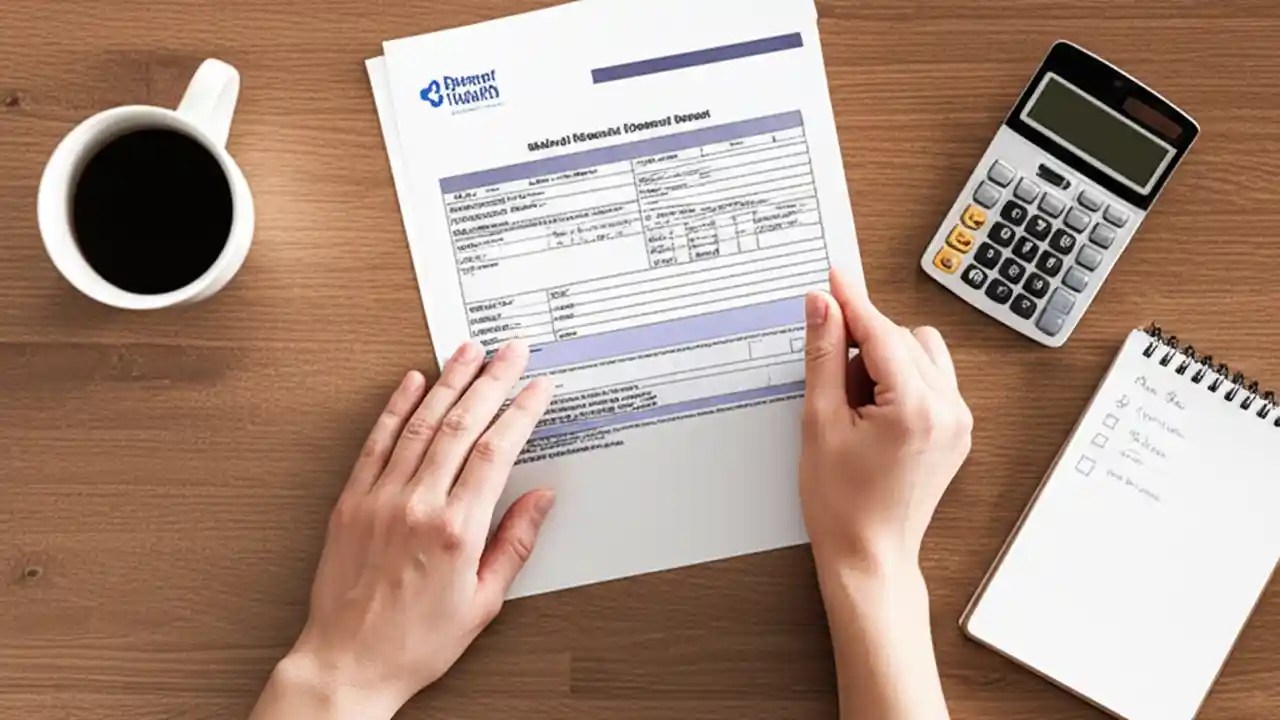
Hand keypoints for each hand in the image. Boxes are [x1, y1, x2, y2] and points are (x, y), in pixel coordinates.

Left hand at [251, 340, 554, 719]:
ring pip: (421, 424)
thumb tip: (541, 500)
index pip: (497, 450)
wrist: (348, 664)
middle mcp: (418, 505)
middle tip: (511, 352)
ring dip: (448, 381)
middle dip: (492, 380)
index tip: (538, 387)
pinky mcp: (351, 502)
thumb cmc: (414, 642)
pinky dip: (395, 407)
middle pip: (463, 424)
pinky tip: (411, 383)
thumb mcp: (483, 602)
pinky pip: (376, 442)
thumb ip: (514, 543)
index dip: (521, 410)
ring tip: (467, 352)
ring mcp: (380, 499)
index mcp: (458, 530)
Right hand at [799, 269, 971, 572]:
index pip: (880, 332)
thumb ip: (823, 356)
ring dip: (884, 359)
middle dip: (861, 344)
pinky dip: (901, 379)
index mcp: (916, 407)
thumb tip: (822, 306)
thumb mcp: (820, 422)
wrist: (869, 555)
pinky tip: (872, 410)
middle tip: (828, 380)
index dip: (852, 301)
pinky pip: (932, 378)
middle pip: (902, 338)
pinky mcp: (957, 429)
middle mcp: (948, 409)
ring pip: (921, 353)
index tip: (833, 277)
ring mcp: (958, 420)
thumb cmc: (842, 505)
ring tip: (852, 403)